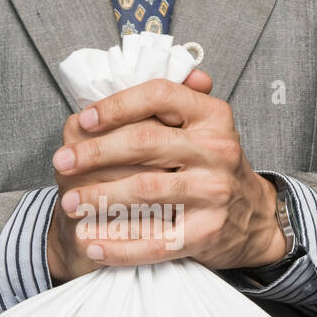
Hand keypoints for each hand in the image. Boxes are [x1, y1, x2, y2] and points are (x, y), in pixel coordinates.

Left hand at [46, 71, 285, 280]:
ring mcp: (214, 192)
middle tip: (60, 163)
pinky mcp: (208, 232)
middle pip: (144, 143)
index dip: (115, 105)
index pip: (159, 95)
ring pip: (145, 191)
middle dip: (94, 153)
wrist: (256, 220)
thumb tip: (129, 70)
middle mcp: (217, 150)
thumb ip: (172, 101)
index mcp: (212, 116)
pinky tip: (92, 243)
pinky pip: (156, 241)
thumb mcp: (205, 127)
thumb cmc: (213, 168)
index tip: (83, 120)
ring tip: (68, 203)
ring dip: (99, 197)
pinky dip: (120, 246)